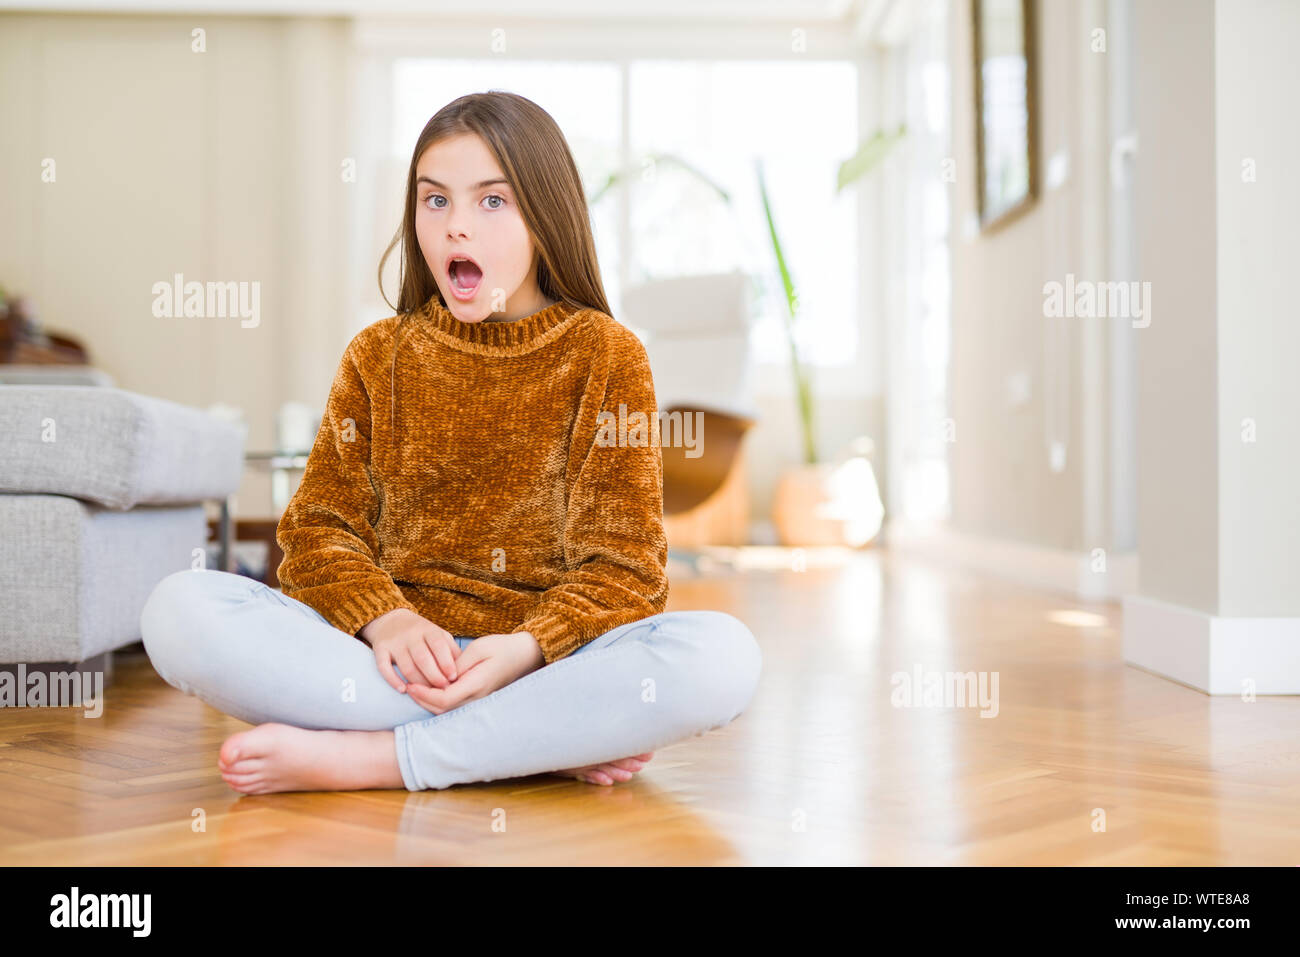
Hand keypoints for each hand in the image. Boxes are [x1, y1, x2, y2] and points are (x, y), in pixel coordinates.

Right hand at [358, 607, 461, 692]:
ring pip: (406, 666)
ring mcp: (395, 642)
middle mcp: (411, 635)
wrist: (390, 620)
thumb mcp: (439, 635)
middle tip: (442, 690)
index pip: (438, 645)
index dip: (446, 662)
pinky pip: (384, 667)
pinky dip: (392, 680)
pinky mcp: (380, 649)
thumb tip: (465, 671)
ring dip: (417, 682)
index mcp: (428, 630)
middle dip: (434, 676)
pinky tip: (403, 690)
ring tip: (427, 693)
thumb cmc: (421, 633)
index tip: (453, 677)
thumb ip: (451, 651)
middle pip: (423, 658)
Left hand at [406, 631, 544, 715]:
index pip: (444, 699)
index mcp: (477, 685)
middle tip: (407, 687)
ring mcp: (478, 700)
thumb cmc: (501, 648)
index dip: (424, 695)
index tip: (410, 685)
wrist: (523, 655)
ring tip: (415, 688)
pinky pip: (454, 705)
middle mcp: (477, 698)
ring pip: (447, 710)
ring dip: (429, 702)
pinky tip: (430, 690)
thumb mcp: (478, 649)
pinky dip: (438, 701)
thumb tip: (439, 676)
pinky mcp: (477, 698)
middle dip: (422, 700)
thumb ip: (457, 664)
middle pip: (443, 709)